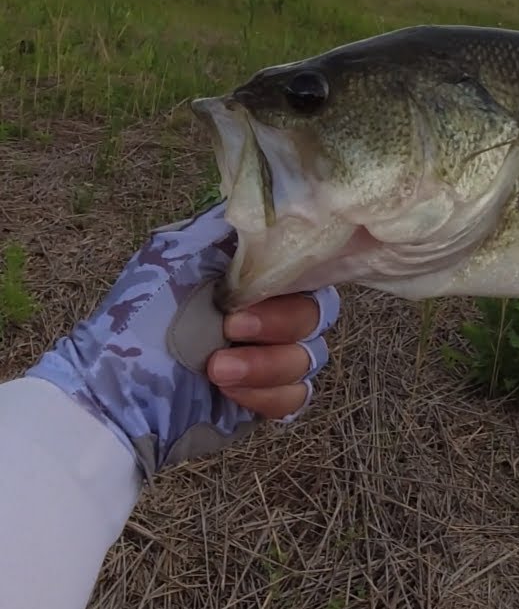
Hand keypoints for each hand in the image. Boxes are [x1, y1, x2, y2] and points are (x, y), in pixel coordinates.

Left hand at [24, 200, 339, 479]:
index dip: (297, 275)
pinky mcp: (268, 398)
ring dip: (267, 364)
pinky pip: (295, 395)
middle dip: (278, 322)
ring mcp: (272, 357)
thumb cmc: (136, 319)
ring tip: (216, 370)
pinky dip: (266, 395)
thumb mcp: (172, 257)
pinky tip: (227, 392)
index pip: (303, 266)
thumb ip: (222, 232)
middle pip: (315, 311)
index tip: (261, 285)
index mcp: (253, 276)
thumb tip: (262, 210)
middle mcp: (271, 313)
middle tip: (230, 328)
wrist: (113, 394)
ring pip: (309, 356)